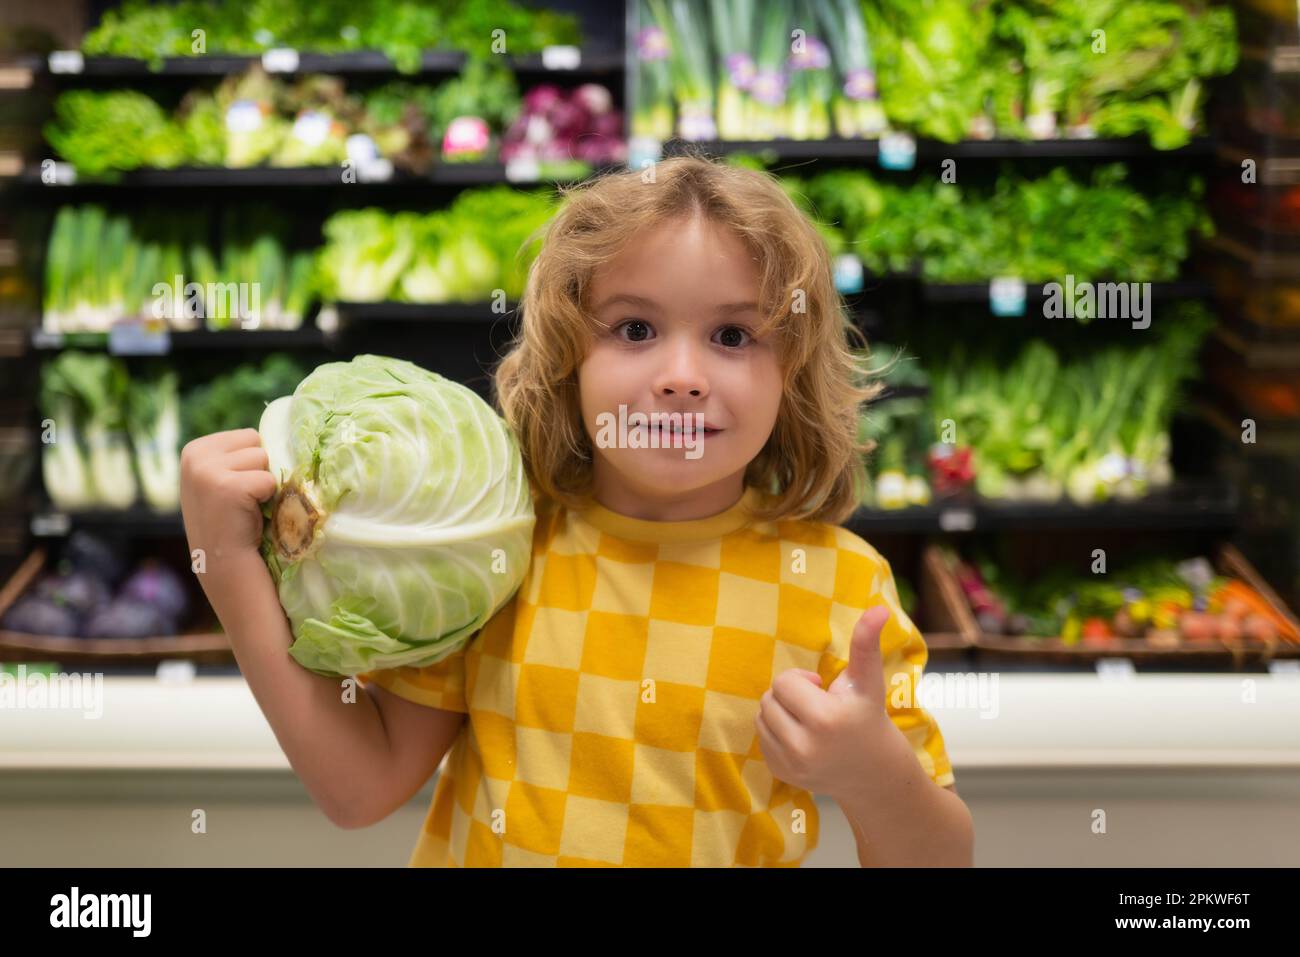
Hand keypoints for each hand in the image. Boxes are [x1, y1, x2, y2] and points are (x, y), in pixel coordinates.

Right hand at [179, 429, 277, 565]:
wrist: (223, 561)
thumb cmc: (230, 519)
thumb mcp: (219, 477)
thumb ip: (233, 455)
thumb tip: (276, 426)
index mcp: (194, 448)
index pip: (247, 436)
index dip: (250, 464)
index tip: (235, 489)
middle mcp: (195, 455)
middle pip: (256, 443)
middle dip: (257, 470)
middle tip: (243, 499)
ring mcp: (208, 471)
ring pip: (264, 459)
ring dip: (262, 484)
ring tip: (245, 506)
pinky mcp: (229, 487)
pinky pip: (269, 480)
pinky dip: (268, 497)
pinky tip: (249, 514)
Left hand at [755, 605, 907, 800]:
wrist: (874, 772)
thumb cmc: (868, 717)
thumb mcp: (868, 680)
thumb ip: (866, 643)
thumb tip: (879, 608)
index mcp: (825, 719)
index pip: (784, 682)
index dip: (802, 680)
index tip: (822, 689)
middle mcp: (804, 747)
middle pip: (770, 699)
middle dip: (790, 695)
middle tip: (816, 705)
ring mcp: (791, 765)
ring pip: (761, 717)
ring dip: (780, 711)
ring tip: (807, 719)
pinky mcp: (782, 775)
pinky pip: (761, 738)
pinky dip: (775, 732)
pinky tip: (801, 737)